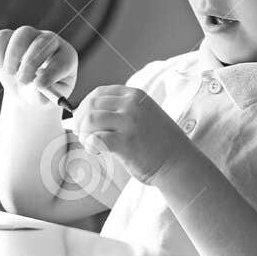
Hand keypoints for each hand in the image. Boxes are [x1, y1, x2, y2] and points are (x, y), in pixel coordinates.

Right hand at [0, 26, 75, 108]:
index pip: (63, 59)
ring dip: (13, 55)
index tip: (39, 85)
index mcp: (67, 58)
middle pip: (43, 41)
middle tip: (22, 80)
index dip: (52, 71)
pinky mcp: (12, 37)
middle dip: (31, 62)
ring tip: (10, 73)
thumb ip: (43, 96)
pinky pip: (3, 36)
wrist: (27, 90)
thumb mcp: (45, 100)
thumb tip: (36, 89)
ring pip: (23, 33)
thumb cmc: (42, 94)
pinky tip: (0, 65)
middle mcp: (51, 43)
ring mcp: (32, 36)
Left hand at [71, 85, 194, 184]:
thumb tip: (78, 119)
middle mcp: (132, 104)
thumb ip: (117, 113)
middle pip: (91, 104)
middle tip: (81, 135)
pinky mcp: (126, 142)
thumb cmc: (158, 144)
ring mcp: (130, 122)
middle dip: (79, 120)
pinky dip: (90, 145)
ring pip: (90, 120)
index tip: (82, 121)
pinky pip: (95, 138)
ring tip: (91, 145)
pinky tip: (97, 152)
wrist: (178, 163)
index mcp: (136, 95)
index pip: (98, 93)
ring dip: (84, 134)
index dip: (84, 106)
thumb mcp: (142, 116)